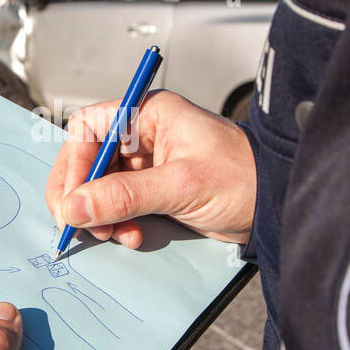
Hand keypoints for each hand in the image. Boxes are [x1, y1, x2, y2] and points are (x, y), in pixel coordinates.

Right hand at [45, 90, 255, 247]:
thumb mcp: (181, 186)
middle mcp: (144, 133)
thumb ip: (125, 196)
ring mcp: (148, 163)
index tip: (71, 199)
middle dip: (82, 194)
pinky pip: (119, 203)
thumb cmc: (244, 179)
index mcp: (148, 114)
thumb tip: (75, 207)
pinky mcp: (156, 188)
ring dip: (100, 213)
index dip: (73, 164)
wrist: (278, 204)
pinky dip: (117, 221)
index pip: (88, 129)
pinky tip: (131, 235)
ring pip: (100, 185)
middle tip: (78, 224)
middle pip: (88, 159)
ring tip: (115, 234)